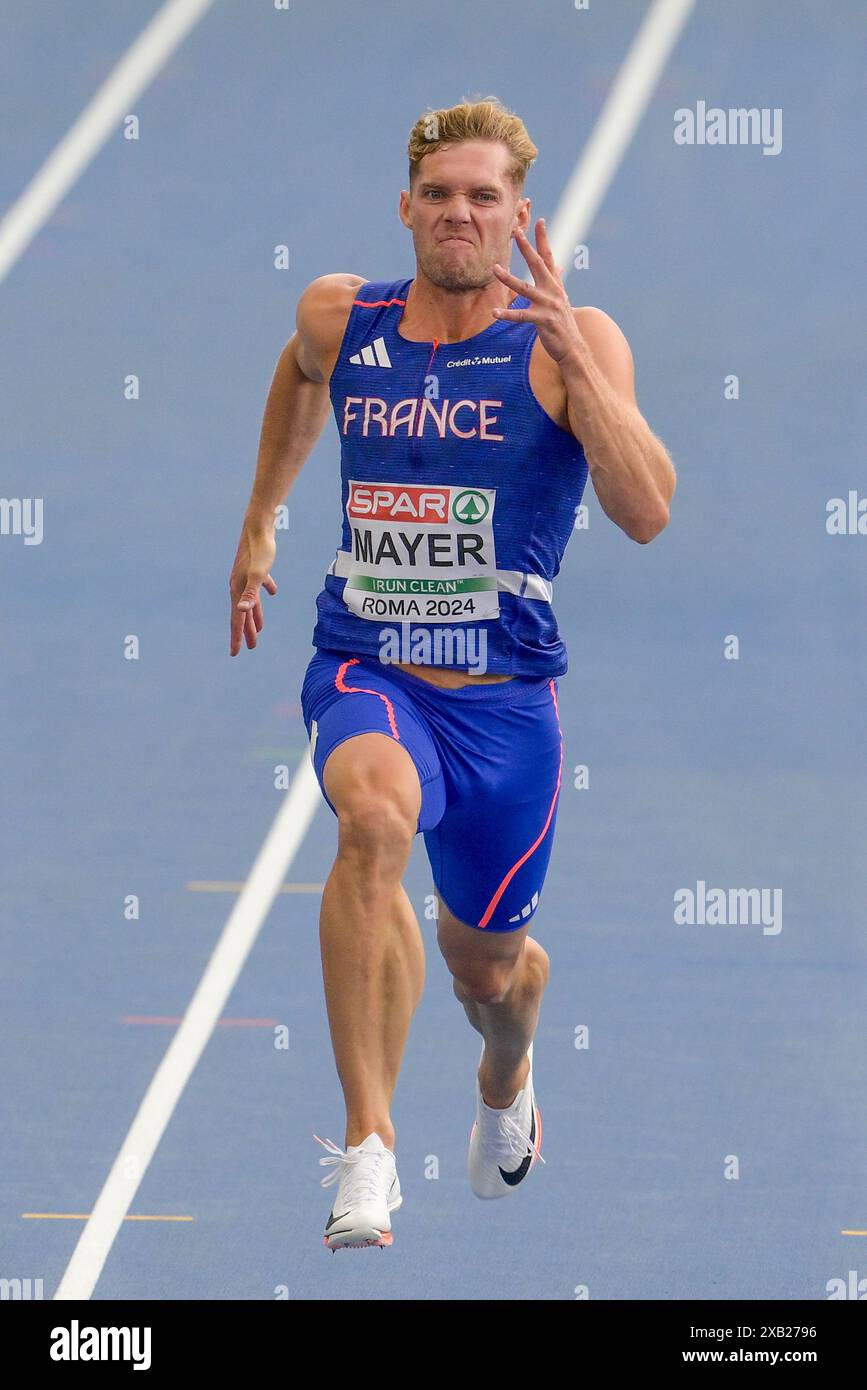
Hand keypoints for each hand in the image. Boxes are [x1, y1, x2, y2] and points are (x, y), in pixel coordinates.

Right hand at [229, 522, 276, 655]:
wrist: (259, 525)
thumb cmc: (260, 550)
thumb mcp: (258, 574)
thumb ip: (251, 593)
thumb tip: (241, 610)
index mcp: (238, 590)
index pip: (237, 619)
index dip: (237, 637)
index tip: (235, 653)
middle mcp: (239, 585)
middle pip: (243, 613)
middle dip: (246, 632)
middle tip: (250, 648)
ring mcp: (246, 576)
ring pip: (250, 601)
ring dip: (255, 615)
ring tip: (259, 629)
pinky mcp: (255, 568)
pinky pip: (259, 585)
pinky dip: (265, 591)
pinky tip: (273, 592)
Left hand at [491, 218, 584, 365]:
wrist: (573, 348)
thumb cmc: (563, 324)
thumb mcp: (562, 299)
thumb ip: (557, 280)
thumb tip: (559, 265)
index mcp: (555, 285)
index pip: (549, 256)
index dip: (543, 239)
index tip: (539, 220)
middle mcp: (553, 291)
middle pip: (538, 264)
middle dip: (527, 248)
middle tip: (516, 232)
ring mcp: (548, 305)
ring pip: (525, 288)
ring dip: (508, 278)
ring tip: (495, 269)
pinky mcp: (543, 320)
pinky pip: (521, 316)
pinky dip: (507, 315)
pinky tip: (494, 312)